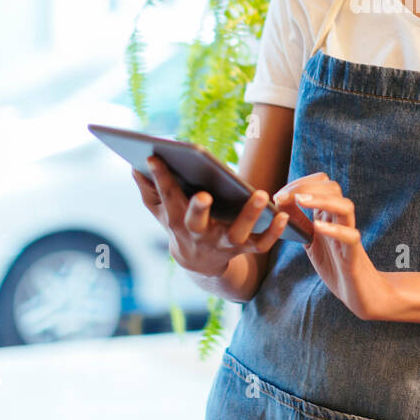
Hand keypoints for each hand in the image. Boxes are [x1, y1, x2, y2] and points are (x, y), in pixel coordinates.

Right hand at [133, 155, 288, 277]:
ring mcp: (222, 242)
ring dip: (249, 215)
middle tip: (203, 194)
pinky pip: (260, 244)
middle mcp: (199, 233)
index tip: (155, 156)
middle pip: (197, 222)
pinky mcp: (243, 249)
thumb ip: (149, 189)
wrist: (197, 263)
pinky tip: (284, 215)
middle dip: (198, 209)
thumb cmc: (178, 224)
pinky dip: (273, 232)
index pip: (167, 196)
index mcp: (177, 219)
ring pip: (236, 233)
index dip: (160, 177)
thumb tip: (136, 166)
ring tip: (260, 194)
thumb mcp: (160, 210)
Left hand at [281, 178, 399, 321]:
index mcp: (329, 215)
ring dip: (322, 200)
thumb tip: (279, 201)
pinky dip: (335, 230)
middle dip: (307, 187)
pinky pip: (351, 236)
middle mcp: (340, 221)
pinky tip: (318, 227)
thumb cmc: (334, 265)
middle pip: (333, 189)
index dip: (300, 183)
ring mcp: (349, 236)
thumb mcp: (310, 241)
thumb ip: (298, 222)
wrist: (359, 293)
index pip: (321, 184)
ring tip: (301, 201)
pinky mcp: (354, 255)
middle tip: (284, 196)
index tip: (279, 194)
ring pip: (345, 207)